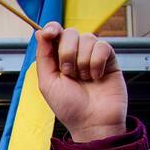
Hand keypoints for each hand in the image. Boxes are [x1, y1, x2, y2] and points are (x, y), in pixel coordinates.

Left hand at [35, 22, 126, 143]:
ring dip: (82, 62)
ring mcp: (92, 56)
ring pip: (87, 38)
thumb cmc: (69, 107)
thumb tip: (40, 32)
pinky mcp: (109, 58)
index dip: (53, 28)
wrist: (92, 121)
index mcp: (57, 59)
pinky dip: (96, 63)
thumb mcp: (47, 83)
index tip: (51, 32)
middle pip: (71, 33)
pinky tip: (96, 77)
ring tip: (84, 79)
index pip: (56, 33)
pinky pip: (102, 46)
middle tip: (69, 74)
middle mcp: (75, 54)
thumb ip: (43, 56)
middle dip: (67, 53)